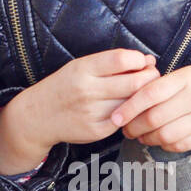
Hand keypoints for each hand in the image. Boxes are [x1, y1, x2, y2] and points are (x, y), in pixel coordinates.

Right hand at [0, 49, 161, 174]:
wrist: (38, 117)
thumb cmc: (64, 87)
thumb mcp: (80, 66)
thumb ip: (111, 63)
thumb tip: (147, 60)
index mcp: (83, 69)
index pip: (122, 59)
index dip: (139, 59)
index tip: (143, 62)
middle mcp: (87, 90)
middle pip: (134, 83)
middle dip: (150, 78)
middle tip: (152, 78)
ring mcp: (92, 113)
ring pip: (132, 103)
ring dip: (143, 98)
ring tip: (142, 93)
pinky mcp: (97, 131)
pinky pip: (124, 121)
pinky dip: (131, 114)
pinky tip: (129, 109)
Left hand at [108, 63, 190, 152]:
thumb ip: (166, 86)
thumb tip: (133, 99)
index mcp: (186, 78)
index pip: (150, 94)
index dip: (129, 108)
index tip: (115, 117)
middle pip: (154, 118)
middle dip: (133, 127)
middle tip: (125, 129)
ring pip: (165, 135)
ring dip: (147, 139)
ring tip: (141, 136)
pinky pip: (180, 145)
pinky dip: (164, 145)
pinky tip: (160, 140)